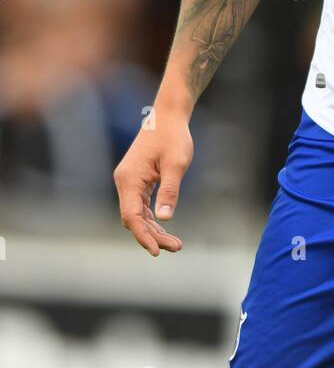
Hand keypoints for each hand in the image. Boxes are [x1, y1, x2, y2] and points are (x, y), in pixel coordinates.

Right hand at [114, 108, 192, 255]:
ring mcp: (129, 182)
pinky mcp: (136, 180)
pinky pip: (141, 206)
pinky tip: (164, 229)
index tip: (157, 251)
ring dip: (153, 230)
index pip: (131, 216)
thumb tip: (164, 217)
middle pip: (134, 218)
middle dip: (152, 236)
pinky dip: (152, 218)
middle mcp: (124, 182)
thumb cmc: (173, 136)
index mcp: (129, 179)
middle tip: (176, 247)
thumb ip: (169, 190)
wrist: (168, 116)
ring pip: (137, 214)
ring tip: (175, 244)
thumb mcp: (176, 163)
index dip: (143, 235)